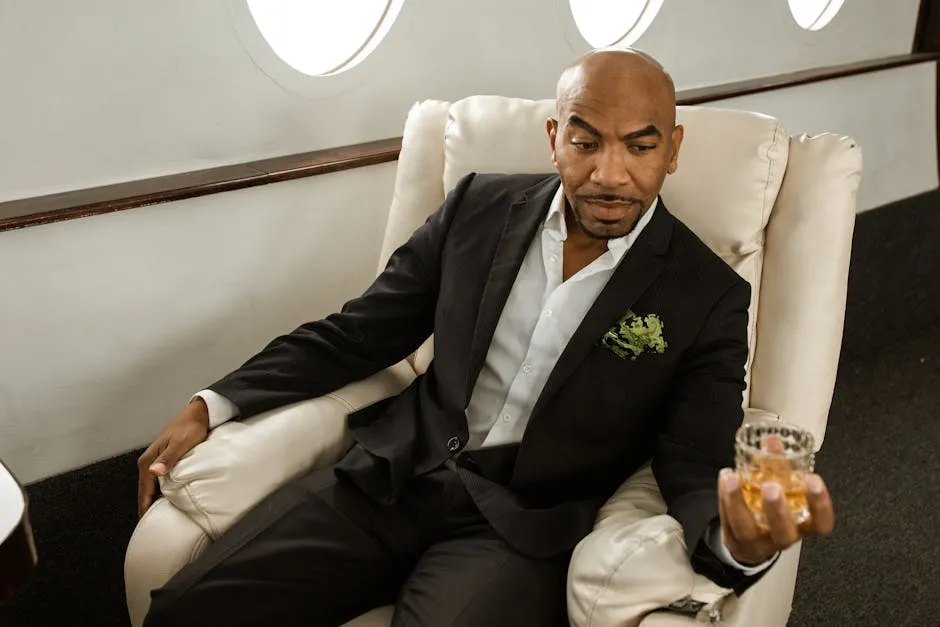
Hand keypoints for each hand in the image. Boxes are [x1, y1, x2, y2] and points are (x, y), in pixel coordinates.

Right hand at [137, 399, 209, 517]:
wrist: (197, 414)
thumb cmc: (190, 428)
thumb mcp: (181, 443)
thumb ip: (169, 457)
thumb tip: (154, 472)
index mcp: (148, 460)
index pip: (144, 491)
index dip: (144, 508)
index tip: (145, 525)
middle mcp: (148, 462)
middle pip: (145, 491)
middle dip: (146, 508)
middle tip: (151, 527)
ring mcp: (155, 462)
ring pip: (151, 487)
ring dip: (153, 501)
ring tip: (158, 518)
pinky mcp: (163, 461)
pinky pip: (158, 482)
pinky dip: (160, 492)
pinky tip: (166, 500)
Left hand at [717, 467, 834, 565]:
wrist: (750, 541)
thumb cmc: (774, 512)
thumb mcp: (784, 489)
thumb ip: (779, 466)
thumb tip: (772, 440)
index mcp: (803, 525)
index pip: (821, 524)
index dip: (820, 504)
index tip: (813, 480)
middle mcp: (782, 537)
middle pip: (783, 532)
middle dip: (777, 510)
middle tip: (772, 486)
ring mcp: (756, 541)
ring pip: (747, 529)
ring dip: (737, 502)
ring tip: (733, 478)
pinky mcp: (734, 538)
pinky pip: (727, 520)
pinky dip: (724, 497)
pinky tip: (725, 478)